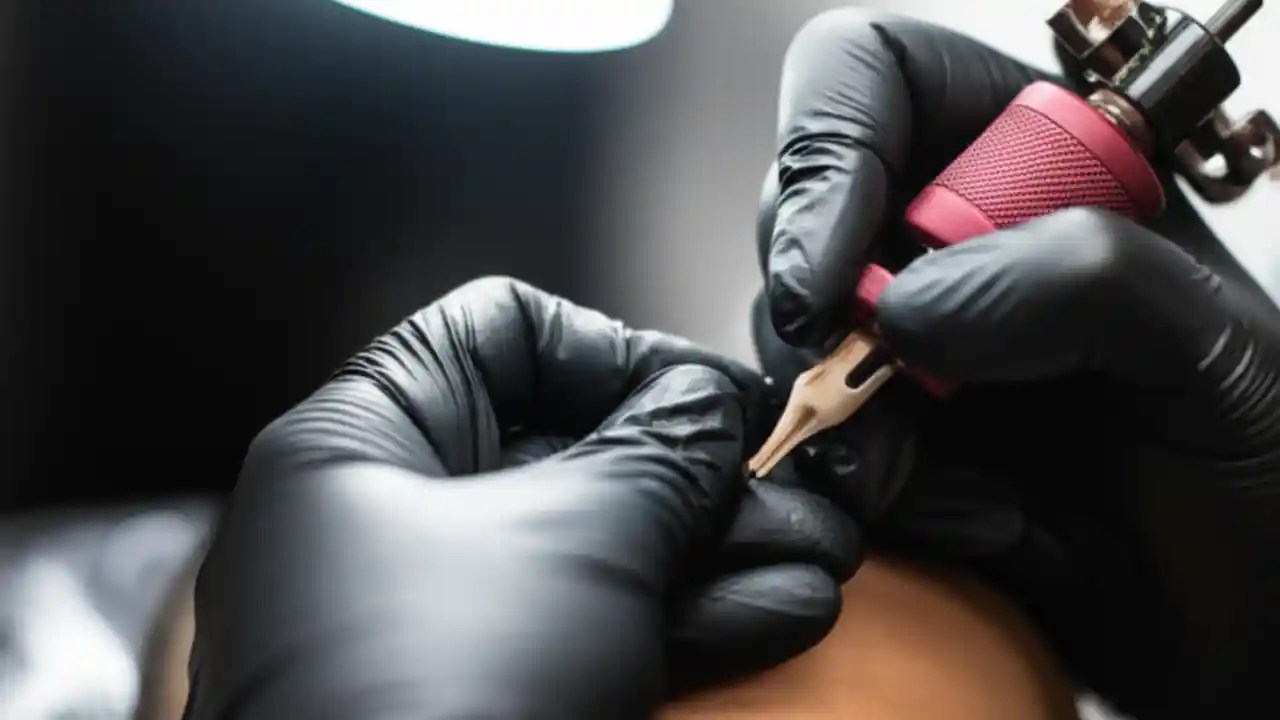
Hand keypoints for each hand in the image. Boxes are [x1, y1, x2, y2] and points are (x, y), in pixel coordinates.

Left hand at [184, 277, 858, 718]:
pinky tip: (786, 612)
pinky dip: (687, 619)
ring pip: (596, 547)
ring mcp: (439, 620)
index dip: (617, 348)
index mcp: (364, 445)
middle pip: (567, 446)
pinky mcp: (483, 699)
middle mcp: (390, 523)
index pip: (501, 333)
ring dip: (716, 548)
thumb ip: (663, 450)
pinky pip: (593, 629)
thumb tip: (711, 401)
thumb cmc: (448, 689)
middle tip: (798, 486)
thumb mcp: (580, 538)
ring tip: (826, 555)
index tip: (715, 399)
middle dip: (699, 469)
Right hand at [755, 10, 1279, 716]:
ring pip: (796, 348)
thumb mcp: (1222, 352)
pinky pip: (819, 450)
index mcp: (1047, 168)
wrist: (1263, 633)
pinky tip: (996, 529)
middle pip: (803, 219)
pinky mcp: (896, 447)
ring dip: (866, 435)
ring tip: (991, 497)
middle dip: (831, 323)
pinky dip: (885, 502)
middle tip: (895, 400)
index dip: (826, 150)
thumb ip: (1082, 280)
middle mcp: (964, 250)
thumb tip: (907, 305)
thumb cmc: (1279, 485)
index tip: (830, 278)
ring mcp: (920, 353)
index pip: (878, 78)